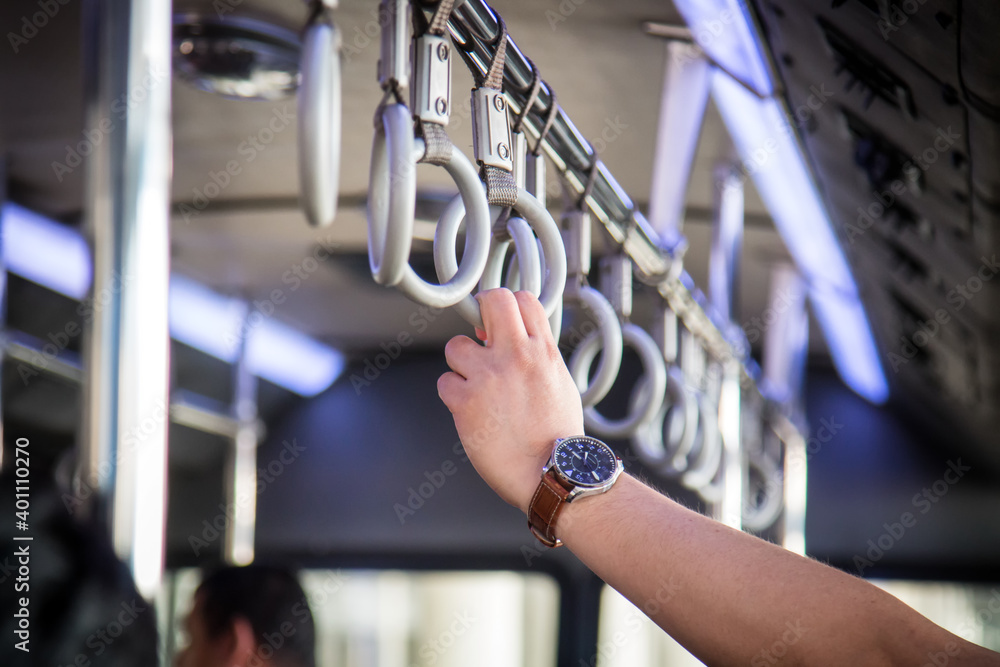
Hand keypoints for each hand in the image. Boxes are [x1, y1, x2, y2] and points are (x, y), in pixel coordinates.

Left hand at [438, 289, 583, 512]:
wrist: (552, 473)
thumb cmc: (557, 435)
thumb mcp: (559, 381)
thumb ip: (537, 355)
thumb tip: (513, 337)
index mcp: (543, 351)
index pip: (522, 299)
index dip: (507, 307)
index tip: (500, 321)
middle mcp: (515, 356)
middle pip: (491, 301)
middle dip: (481, 314)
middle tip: (480, 336)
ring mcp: (488, 377)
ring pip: (455, 347)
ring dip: (461, 365)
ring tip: (478, 387)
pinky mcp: (465, 402)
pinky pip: (445, 382)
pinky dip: (454, 396)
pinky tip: (472, 411)